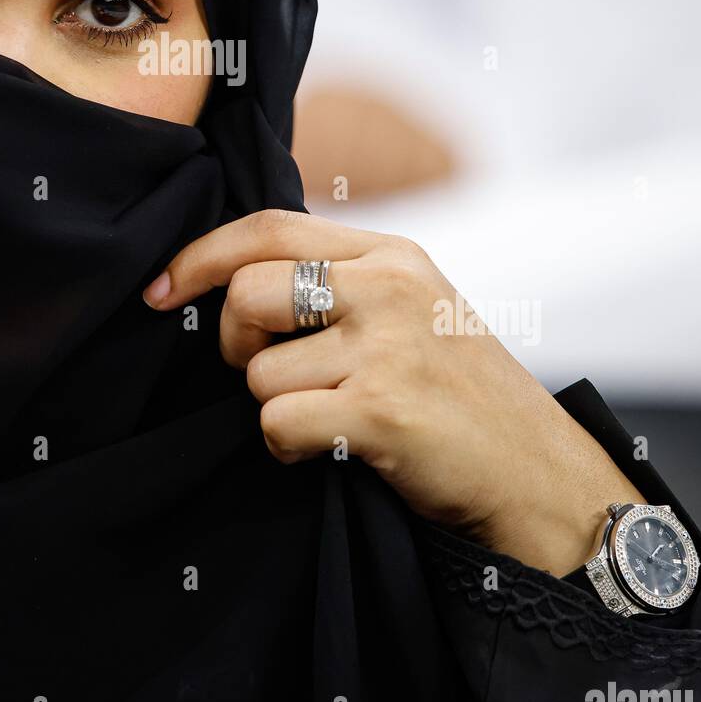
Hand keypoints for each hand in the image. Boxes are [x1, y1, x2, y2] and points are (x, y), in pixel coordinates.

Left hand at [143, 210, 644, 575]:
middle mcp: (388, 287)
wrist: (539, 474)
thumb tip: (233, 278)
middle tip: (271, 372)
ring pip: (257, 371)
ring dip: (275, 406)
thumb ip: (341, 279)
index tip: (161, 290)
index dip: (201, 256)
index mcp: (392, 253)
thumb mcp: (414, 305)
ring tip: (330, 417)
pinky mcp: (380, 410)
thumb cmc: (463, 394)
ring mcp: (386, 346)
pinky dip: (288, 447)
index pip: (268, 227)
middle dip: (234, 343)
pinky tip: (331, 448)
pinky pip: (276, 423)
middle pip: (246, 294)